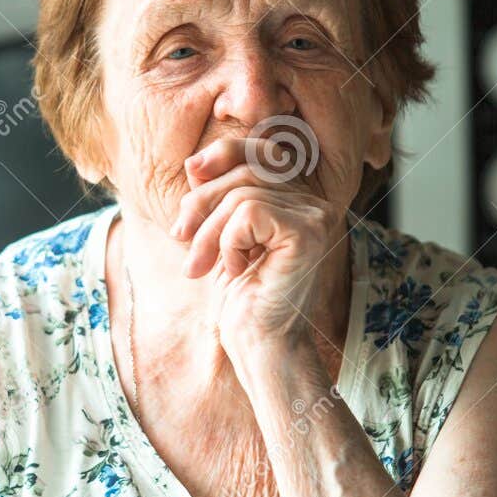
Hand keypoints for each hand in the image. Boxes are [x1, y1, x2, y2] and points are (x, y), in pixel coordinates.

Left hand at [170, 135, 343, 356]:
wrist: (259, 344)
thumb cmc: (241, 296)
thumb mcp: (220, 235)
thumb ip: (216, 197)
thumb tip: (194, 164)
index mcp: (300, 199)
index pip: (264, 151)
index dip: (226, 152)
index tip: (193, 171)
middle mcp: (316, 203)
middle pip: (247, 170)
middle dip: (202, 202)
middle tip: (180, 237)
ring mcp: (317, 217)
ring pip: (242, 194)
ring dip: (208, 231)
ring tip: (200, 265)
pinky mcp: (308, 233)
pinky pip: (249, 213)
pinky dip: (229, 242)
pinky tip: (236, 270)